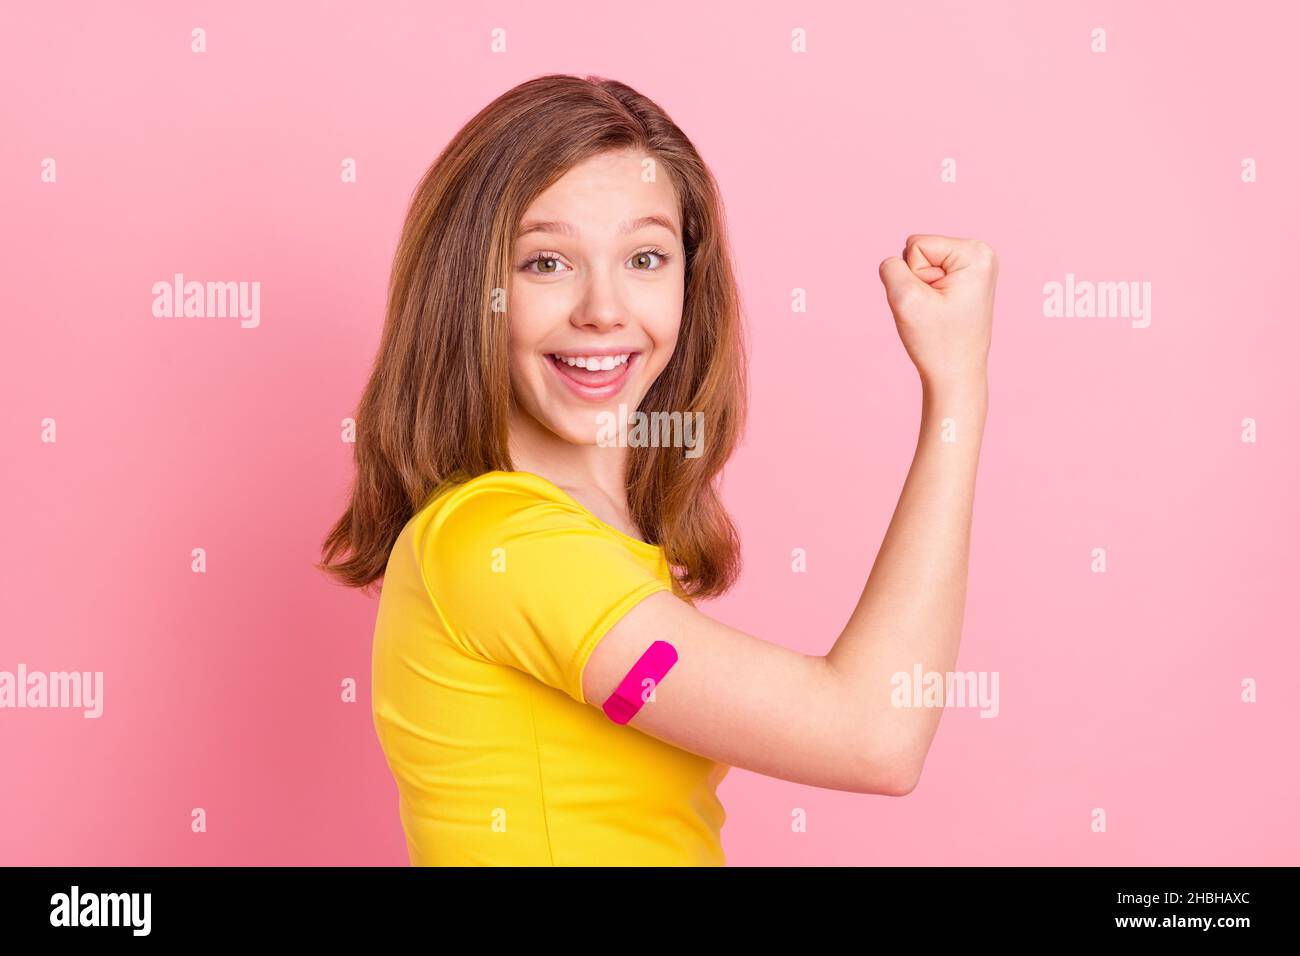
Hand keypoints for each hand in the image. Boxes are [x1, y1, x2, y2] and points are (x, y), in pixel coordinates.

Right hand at [878, 235, 996, 392]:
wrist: (955, 376)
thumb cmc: (936, 342)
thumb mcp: (906, 300)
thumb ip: (891, 268)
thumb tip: (893, 261)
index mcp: (974, 253)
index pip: (916, 245)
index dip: (914, 277)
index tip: (932, 303)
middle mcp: (980, 254)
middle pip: (919, 251)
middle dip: (916, 282)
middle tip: (934, 310)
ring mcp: (975, 267)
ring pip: (920, 264)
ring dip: (920, 290)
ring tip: (937, 313)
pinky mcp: (966, 280)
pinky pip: (927, 276)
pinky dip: (926, 296)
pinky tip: (940, 313)